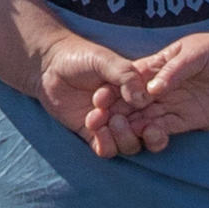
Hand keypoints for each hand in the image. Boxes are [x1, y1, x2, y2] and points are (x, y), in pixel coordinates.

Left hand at [26, 28, 151, 153]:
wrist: (50, 65)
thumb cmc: (81, 57)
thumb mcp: (106, 60)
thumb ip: (126, 76)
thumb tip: (144, 99)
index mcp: (138, 93)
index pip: (157, 112)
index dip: (158, 118)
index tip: (151, 116)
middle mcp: (128, 111)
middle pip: (147, 133)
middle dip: (141, 132)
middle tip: (122, 118)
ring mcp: (111, 124)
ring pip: (129, 144)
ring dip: (122, 137)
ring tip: (107, 119)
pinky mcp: (93, 134)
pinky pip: (106, 150)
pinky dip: (105, 144)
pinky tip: (95, 128)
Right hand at [105, 23, 208, 146]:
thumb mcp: (196, 52)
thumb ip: (174, 70)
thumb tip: (152, 89)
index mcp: (155, 66)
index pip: (128, 82)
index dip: (112, 91)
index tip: (97, 102)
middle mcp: (159, 88)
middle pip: (132, 104)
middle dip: (116, 115)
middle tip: (102, 125)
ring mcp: (173, 104)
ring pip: (145, 119)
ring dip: (132, 127)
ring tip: (123, 135)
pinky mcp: (188, 119)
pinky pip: (167, 129)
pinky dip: (155, 135)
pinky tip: (147, 138)